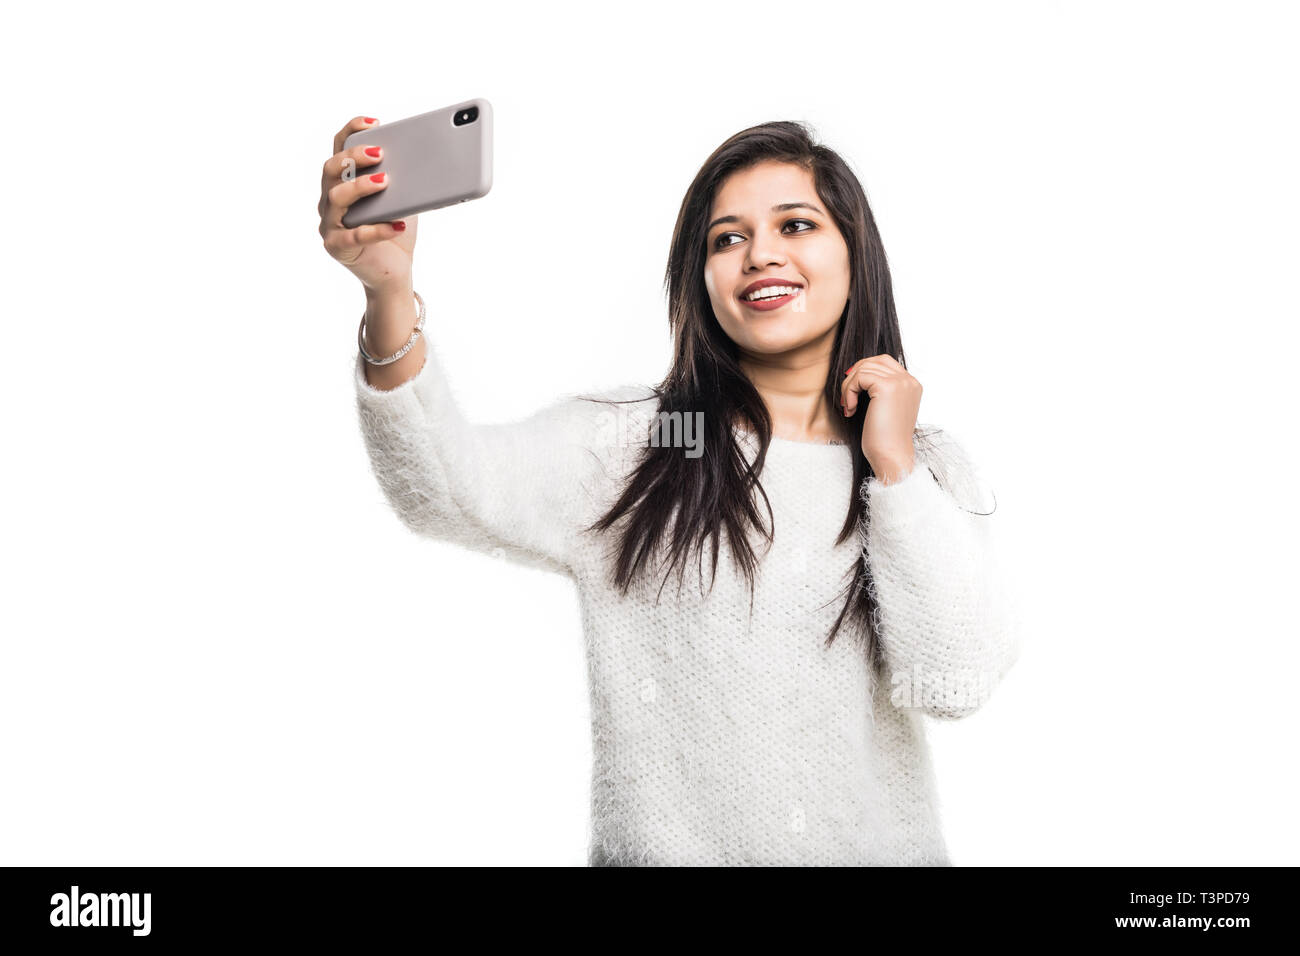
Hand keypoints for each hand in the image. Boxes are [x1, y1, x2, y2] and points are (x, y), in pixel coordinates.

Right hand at [318, 115, 416, 295]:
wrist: (393, 273)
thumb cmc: (395, 232)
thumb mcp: (403, 200)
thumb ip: (404, 180)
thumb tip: (425, 158)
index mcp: (342, 182)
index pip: (339, 147)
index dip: (352, 131)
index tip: (374, 121)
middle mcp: (329, 199)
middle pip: (332, 168)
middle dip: (354, 156)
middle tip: (380, 152)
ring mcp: (329, 224)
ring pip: (336, 197)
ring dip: (360, 186)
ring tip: (386, 181)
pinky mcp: (338, 247)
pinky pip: (356, 235)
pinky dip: (378, 229)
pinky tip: (399, 224)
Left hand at [841, 355, 921, 481]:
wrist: (891, 456)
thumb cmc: (884, 439)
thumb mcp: (885, 408)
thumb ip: (879, 390)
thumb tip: (856, 372)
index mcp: (911, 385)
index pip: (885, 362)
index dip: (863, 371)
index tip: (852, 391)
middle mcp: (909, 381)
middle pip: (875, 360)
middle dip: (855, 375)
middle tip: (846, 397)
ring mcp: (901, 382)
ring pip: (865, 368)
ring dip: (849, 386)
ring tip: (848, 406)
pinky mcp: (887, 387)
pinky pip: (859, 377)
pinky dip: (849, 391)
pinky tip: (850, 409)